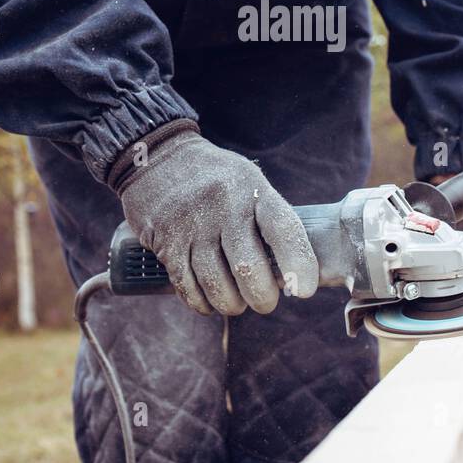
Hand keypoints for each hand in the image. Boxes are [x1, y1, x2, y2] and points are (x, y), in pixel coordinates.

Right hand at [116, 124, 318, 317]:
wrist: (158, 158)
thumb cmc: (216, 179)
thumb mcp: (248, 181)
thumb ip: (269, 220)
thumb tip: (292, 271)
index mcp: (252, 190)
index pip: (283, 228)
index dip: (297, 262)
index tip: (304, 290)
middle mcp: (223, 206)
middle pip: (247, 266)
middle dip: (262, 296)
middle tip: (266, 302)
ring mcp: (191, 225)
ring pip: (216, 283)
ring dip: (231, 304)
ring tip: (237, 303)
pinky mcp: (166, 241)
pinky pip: (186, 286)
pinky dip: (201, 302)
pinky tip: (208, 302)